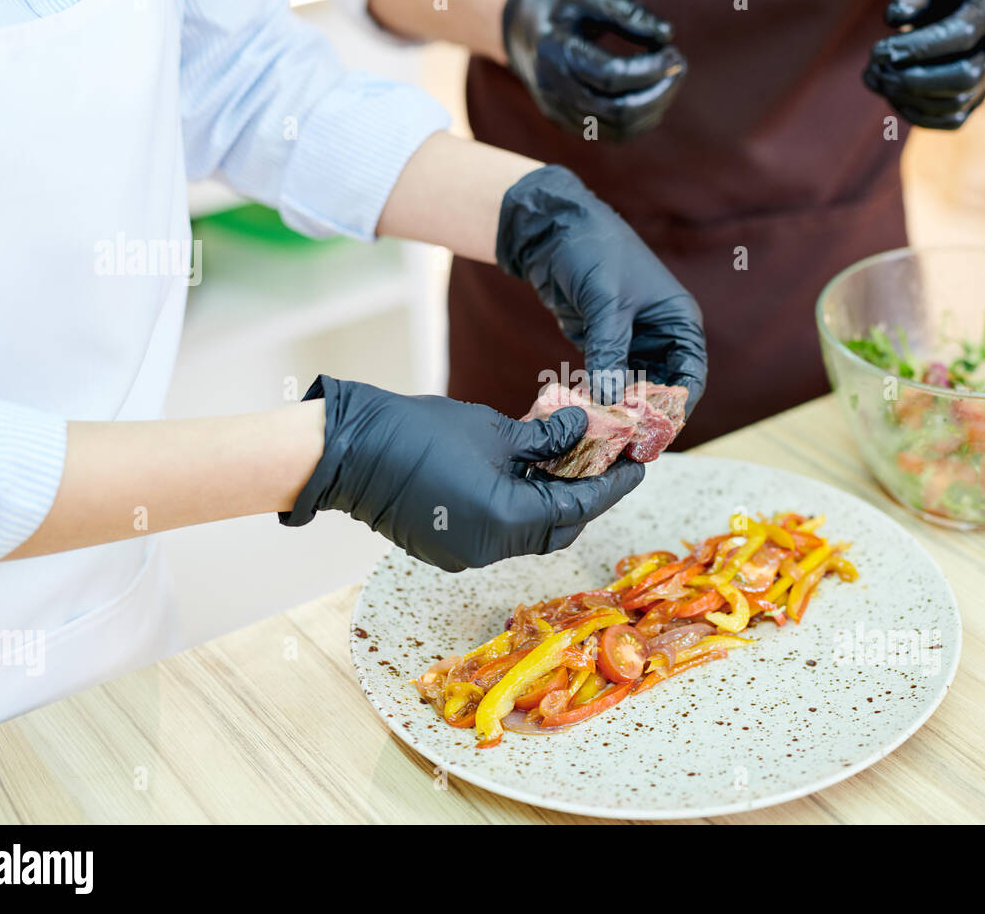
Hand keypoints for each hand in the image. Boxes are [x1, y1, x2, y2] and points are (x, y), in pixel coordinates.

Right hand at [279, 376, 643, 570]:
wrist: (348, 450)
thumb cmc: (420, 433)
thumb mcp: (495, 430)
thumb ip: (546, 439)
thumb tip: (582, 430)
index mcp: (506, 521)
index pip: (576, 508)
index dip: (611, 485)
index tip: (636, 464)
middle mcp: (489, 550)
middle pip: (556, 529)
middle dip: (584, 497)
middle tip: (605, 462)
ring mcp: (464, 554)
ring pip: (527, 533)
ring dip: (549, 501)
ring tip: (567, 461)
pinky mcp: (445, 548)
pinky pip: (498, 532)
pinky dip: (518, 507)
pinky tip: (525, 474)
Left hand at [495, 166, 707, 412]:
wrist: (551, 230)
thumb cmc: (592, 251)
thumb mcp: (607, 303)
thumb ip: (610, 352)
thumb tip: (610, 400)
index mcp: (678, 320)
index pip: (690, 374)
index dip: (678, 404)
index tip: (657, 429)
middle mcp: (661, 335)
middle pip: (664, 388)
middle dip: (648, 414)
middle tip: (628, 442)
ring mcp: (632, 342)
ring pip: (635, 389)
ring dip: (623, 410)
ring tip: (607, 434)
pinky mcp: (604, 346)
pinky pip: (609, 380)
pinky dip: (602, 398)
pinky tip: (590, 416)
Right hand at [503, 0, 685, 140]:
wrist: (519, 28)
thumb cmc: (560, 4)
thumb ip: (627, 12)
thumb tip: (667, 35)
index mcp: (555, 52)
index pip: (610, 76)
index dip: (649, 70)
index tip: (674, 54)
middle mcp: (553, 88)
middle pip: (616, 111)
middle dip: (657, 93)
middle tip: (678, 68)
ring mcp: (558, 110)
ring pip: (617, 129)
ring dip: (653, 108)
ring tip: (669, 80)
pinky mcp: (566, 122)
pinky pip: (610, 134)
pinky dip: (639, 120)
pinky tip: (653, 96)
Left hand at [863, 0, 984, 129]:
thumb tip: (895, 18)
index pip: (962, 34)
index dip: (919, 48)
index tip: (878, 51)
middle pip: (966, 77)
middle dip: (914, 80)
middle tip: (874, 68)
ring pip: (957, 104)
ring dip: (909, 99)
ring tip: (873, 78)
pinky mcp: (977, 95)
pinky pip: (952, 120)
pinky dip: (918, 115)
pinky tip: (889, 95)